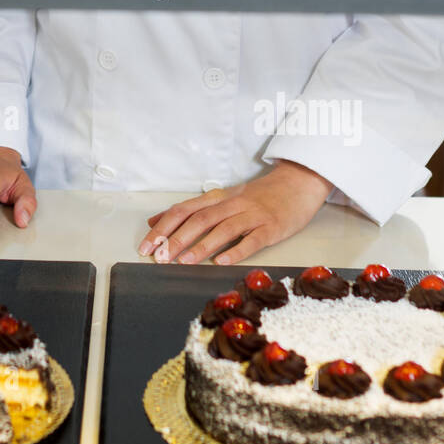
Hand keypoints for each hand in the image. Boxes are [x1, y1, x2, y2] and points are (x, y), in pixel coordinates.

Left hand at [137, 160, 332, 265]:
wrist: (297, 183)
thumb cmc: (258, 196)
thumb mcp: (223, 198)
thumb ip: (192, 210)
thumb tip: (156, 222)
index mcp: (218, 198)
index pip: (183, 210)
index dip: (163, 227)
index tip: (146, 245)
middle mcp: (232, 204)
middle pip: (199, 219)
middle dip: (176, 238)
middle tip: (159, 256)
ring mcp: (252, 215)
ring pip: (223, 228)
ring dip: (202, 245)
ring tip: (184, 260)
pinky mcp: (271, 228)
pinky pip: (252, 239)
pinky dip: (237, 250)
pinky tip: (223, 260)